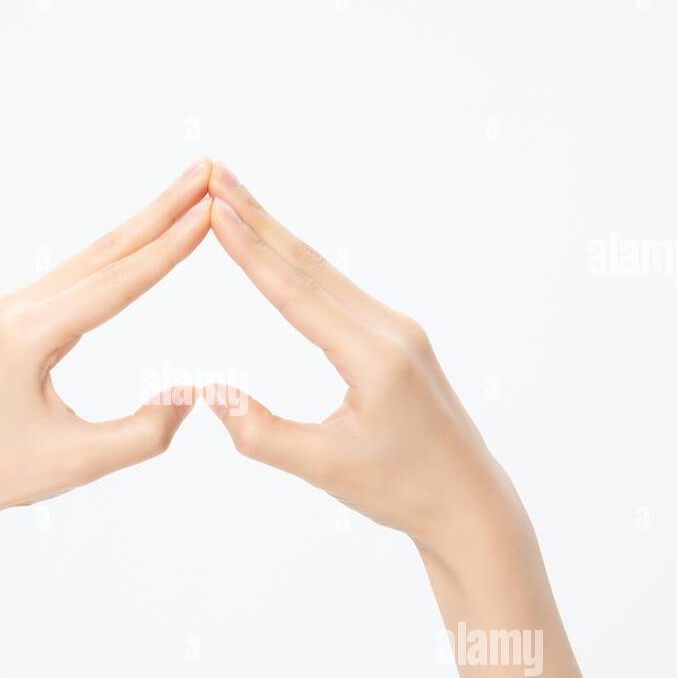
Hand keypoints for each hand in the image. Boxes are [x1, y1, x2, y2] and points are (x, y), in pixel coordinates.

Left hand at [0, 160, 211, 546]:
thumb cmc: (0, 475)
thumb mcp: (78, 463)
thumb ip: (144, 433)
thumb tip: (195, 393)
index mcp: (29, 335)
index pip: (117, 283)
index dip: (169, 247)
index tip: (209, 209)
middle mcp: (18, 309)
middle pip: (105, 252)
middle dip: (161, 210)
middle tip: (207, 168)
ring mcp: (13, 309)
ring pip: (91, 259)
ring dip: (142, 225)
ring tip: (187, 192)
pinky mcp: (14, 320)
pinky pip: (77, 277)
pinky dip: (117, 254)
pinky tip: (141, 238)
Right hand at [203, 163, 519, 557]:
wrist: (470, 504)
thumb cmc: (400, 491)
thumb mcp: (322, 468)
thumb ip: (259, 432)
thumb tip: (206, 392)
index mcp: (374, 358)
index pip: (295, 293)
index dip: (249, 250)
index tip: (214, 208)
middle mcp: (390, 331)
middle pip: (310, 265)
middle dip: (259, 218)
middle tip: (215, 173)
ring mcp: (399, 331)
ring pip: (326, 274)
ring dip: (278, 236)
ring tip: (236, 200)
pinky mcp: (400, 340)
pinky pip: (340, 292)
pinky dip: (301, 265)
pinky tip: (280, 249)